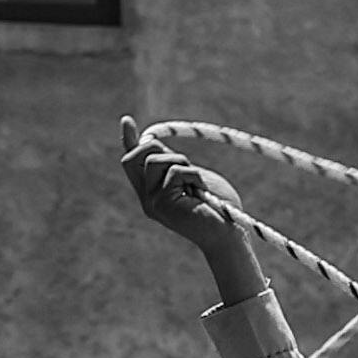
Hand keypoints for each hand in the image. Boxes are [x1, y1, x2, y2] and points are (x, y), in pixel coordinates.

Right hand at [120, 116, 262, 296]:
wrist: (230, 237)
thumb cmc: (220, 210)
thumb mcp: (195, 179)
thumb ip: (176, 165)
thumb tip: (162, 148)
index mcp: (154, 194)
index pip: (133, 164)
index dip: (129, 140)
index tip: (127, 120)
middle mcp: (148, 200)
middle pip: (132, 158)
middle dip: (157, 148)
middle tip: (185, 163)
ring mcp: (152, 203)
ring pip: (154, 160)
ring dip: (181, 163)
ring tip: (198, 185)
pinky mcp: (161, 204)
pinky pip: (174, 172)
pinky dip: (193, 176)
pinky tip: (202, 192)